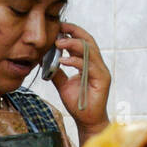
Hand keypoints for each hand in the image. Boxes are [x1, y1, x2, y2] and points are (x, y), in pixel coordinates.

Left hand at [50, 22, 110, 137]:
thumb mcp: (62, 84)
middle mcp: (97, 64)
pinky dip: (76, 61)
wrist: (87, 121)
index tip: (59, 26)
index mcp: (89, 63)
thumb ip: (56, 72)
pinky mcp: (103, 79)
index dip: (72, 31)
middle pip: (88, 41)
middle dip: (74, 32)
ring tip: (58, 42)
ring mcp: (101, 71)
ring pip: (90, 50)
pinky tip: (63, 60)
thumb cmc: (77, 102)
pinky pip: (89, 66)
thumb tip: (43, 60)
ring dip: (73, 44)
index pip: (83, 41)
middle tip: (59, 28)